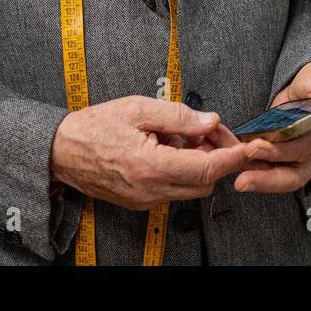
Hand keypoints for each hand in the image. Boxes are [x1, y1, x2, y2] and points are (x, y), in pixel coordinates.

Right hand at [50, 96, 252, 211]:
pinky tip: (168, 148)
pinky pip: (173, 189)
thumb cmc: (94, 126)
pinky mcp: (140, 202)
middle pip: (204, 182)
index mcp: (151, 166)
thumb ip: (178, 116)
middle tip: (210, 130)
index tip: (249, 146)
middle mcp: (151, 190)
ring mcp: (146, 200)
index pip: (207, 168)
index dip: (232, 157)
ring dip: (198, 163)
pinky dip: (181, 170)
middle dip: (217, 156)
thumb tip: (209, 120)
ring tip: (183, 136)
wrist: (61, 151)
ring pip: (190, 187)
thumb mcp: (137, 108)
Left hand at [234, 60, 310, 194]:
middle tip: (241, 180)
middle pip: (291, 175)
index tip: (255, 146)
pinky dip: (246, 167)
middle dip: (266, 179)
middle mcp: (310, 152)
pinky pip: (262, 168)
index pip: (302, 148)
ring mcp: (293, 157)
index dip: (280, 151)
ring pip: (277, 178)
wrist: (310, 86)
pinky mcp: (277, 157)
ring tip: (236, 181)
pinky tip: (226, 162)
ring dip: (256, 180)